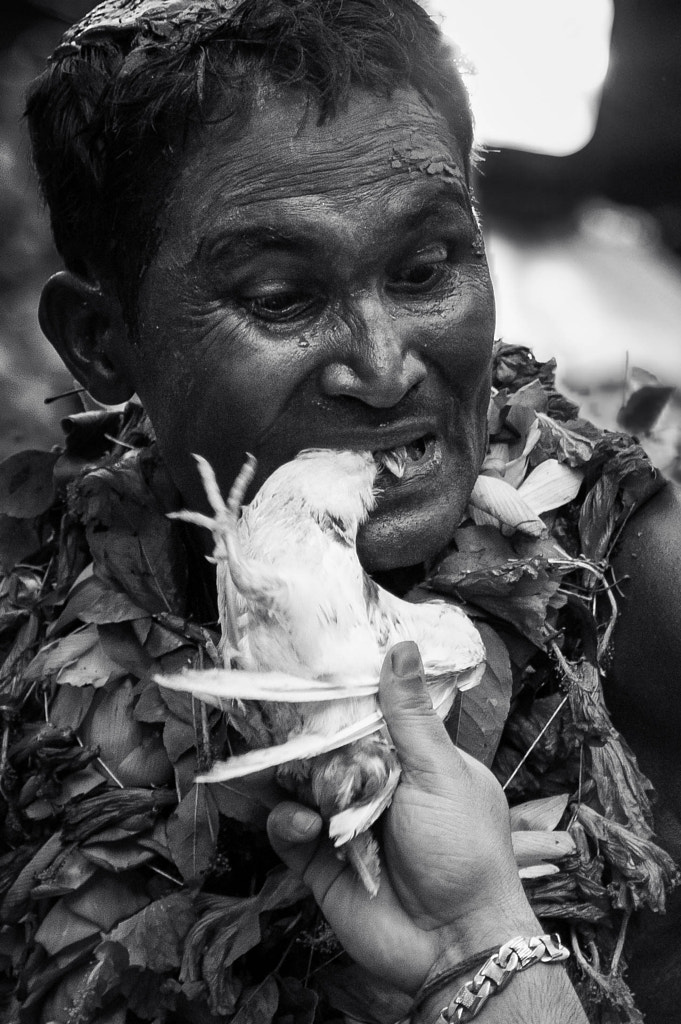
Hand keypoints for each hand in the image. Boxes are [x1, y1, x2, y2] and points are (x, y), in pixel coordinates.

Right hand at [267, 641, 539, 992]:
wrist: (455, 942)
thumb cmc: (464, 850)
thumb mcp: (439, 773)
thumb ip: (410, 717)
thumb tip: (402, 647)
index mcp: (410, 760)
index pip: (367, 718)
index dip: (339, 699)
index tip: (306, 667)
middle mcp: (375, 788)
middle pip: (326, 749)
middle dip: (302, 737)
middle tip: (270, 712)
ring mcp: (346, 824)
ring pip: (301, 787)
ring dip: (289, 778)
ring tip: (282, 770)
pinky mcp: (321, 863)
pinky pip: (290, 831)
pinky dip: (288, 821)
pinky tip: (302, 821)